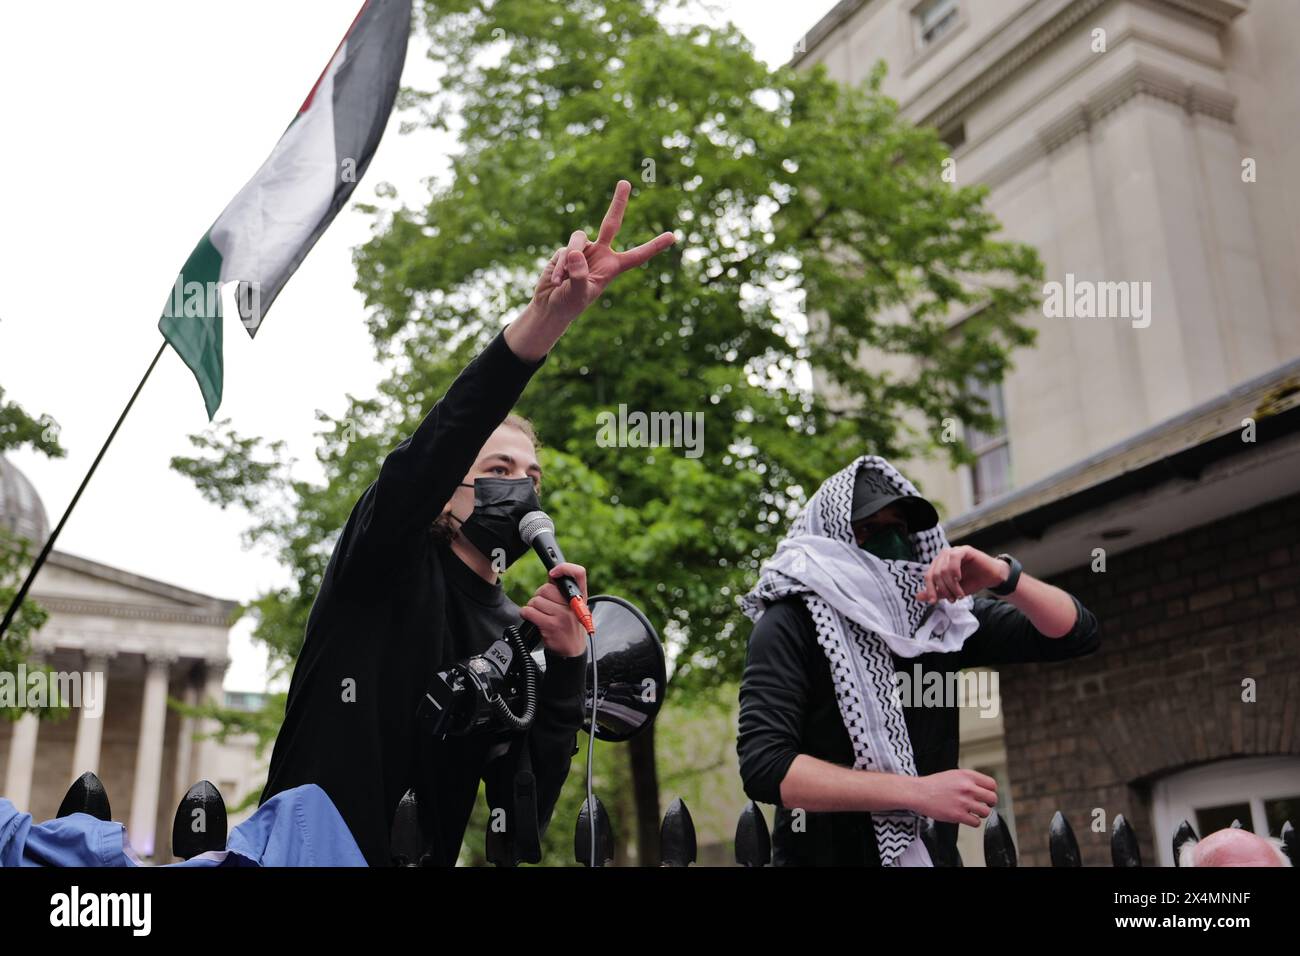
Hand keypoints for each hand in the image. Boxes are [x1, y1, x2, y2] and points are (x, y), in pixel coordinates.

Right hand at [505, 180, 676, 361]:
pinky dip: (559, 265)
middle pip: (611, 223)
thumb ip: (579, 275)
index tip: (673, 236)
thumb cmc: (569, 304)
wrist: (550, 305)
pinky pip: (565, 250)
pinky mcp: (566, 249)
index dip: (654, 246)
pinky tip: (556, 280)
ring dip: (570, 259)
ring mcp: (583, 250)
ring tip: (563, 280)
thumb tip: (576, 252)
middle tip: (625, 182)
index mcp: (613, 267)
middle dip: (618, 203)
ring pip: (579, 238)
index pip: (637, 255)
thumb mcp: (578, 294)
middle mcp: (601, 254)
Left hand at [519, 562, 588, 658]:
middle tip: (545, 606)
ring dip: (533, 607)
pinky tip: (534, 619)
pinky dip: (526, 613)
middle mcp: (573, 605)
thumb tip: (551, 574)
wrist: (572, 650)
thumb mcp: (574, 606)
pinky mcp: (551, 625)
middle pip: (546, 588)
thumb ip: (563, 591)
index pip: (578, 573)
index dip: (564, 568)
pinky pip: (529, 611)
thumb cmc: (571, 626)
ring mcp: (562, 615)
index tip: (553, 574)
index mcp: (581, 596)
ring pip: (536, 600)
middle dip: (540, 596)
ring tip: (541, 615)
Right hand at [910, 769, 997, 826]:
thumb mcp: (954, 774)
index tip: (986, 795)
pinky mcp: (958, 815)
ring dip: (980, 813)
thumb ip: (969, 780)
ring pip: (986, 812)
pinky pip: (976, 822)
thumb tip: (983, 789)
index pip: (992, 784)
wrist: (919, 792)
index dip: (991, 791)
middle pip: (992, 798)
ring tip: (972, 811)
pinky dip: (972, 821)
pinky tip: (966, 817)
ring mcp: (963, 802)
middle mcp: (967, 788)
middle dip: (989, 803)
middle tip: (983, 804)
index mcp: (967, 775)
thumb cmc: (934, 784)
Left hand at [915, 545, 1009, 603]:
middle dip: (944, 589)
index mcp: (939, 564)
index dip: (930, 590)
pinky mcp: (964, 550)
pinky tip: (960, 579)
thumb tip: (917, 597)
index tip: (934, 602)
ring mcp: (954, 551)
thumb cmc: (972, 582)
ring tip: (960, 594)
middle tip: (953, 599)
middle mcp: (944, 556)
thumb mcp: (952, 591)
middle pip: (935, 574)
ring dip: (951, 585)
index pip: (928, 576)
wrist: (991, 578)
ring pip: (944, 569)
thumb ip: (936, 592)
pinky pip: (954, 559)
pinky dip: (955, 571)